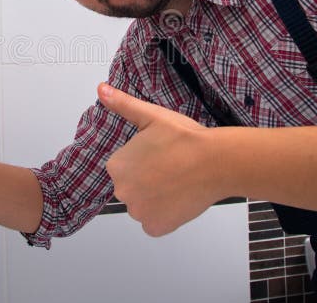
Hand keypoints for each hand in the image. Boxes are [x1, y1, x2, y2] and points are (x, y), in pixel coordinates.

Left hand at [99, 83, 221, 236]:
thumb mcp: (151, 115)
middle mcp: (121, 192)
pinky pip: (155, 222)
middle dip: (147, 180)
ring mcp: (138, 213)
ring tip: (177, 181)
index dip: (144, 160)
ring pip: (144, 205)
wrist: (216, 162)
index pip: (124, 167)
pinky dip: (166, 214)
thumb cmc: (184, 138)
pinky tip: (179, 197)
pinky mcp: (156, 227)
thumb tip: (101, 89)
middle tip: (170, 167)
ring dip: (155, 197)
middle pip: (132, 187)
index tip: (160, 154)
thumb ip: (122, 104)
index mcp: (116, 167)